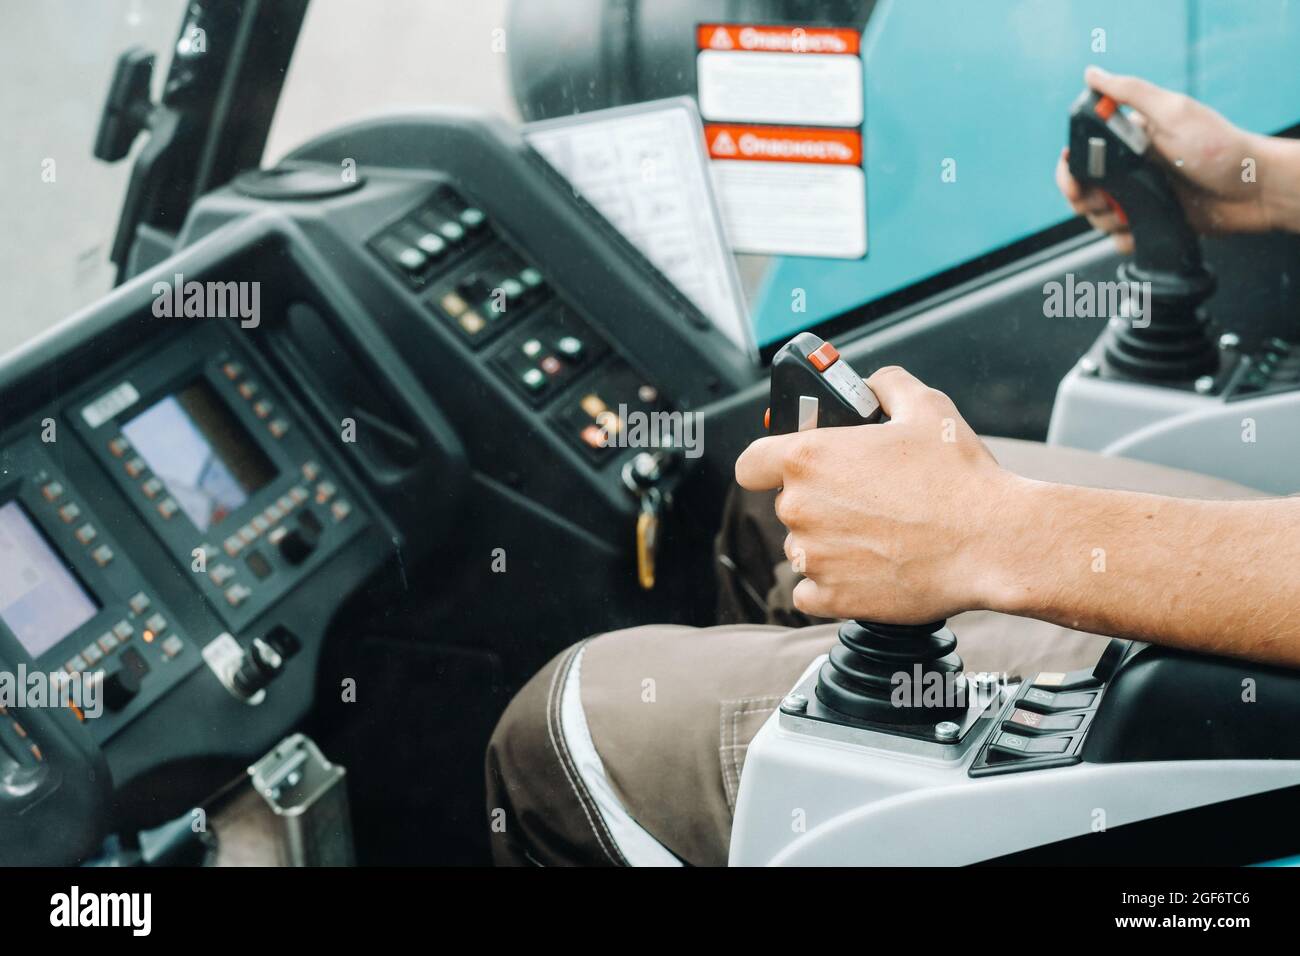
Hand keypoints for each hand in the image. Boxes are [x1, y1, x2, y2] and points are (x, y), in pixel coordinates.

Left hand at [734, 367, 1022, 622]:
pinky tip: (867, 569)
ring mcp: (813, 557)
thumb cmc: (959, 478)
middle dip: (820, 501)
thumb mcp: (926, 406)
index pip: (751, 463)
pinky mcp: (831, 598)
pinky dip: (832, 584)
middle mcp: (801, 508)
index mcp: (809, 458)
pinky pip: (811, 592)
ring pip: (802, 548)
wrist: (991, 542)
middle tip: (867, 498)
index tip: (786, 467)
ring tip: (878, 534)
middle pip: (788, 504)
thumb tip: (872, 384)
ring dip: (828, 542)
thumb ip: (886, 384)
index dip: (768, 463)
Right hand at [1056, 65, 1273, 252]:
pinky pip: (1121, 239)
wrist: (1254, 190)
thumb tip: (1092, 75)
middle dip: (1084, 199)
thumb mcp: (1173, 112)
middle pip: (1083, 190)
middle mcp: (1131, 169)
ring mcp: (1140, 196)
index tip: (1074, 175)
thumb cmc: (1220, 147)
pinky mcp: (1151, 221)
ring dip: (1107, 221)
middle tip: (1103, 201)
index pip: (1082, 155)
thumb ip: (1130, 93)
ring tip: (1131, 214)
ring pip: (1098, 217)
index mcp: (1130, 140)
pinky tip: (1141, 229)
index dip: (1070, 169)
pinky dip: (1125, 239)